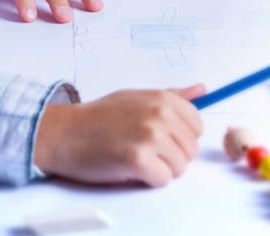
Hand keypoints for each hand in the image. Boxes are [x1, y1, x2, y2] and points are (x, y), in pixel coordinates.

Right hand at [34, 84, 204, 186]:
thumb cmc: (101, 116)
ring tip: (137, 158)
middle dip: (171, 155)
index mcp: (162, 99)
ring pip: (179, 167)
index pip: (197, 125)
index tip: (163, 137)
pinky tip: (131, 168)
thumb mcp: (137, 97)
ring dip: (161, 169)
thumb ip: (172, 95)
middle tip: (145, 149)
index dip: (180, 136)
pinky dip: (149, 180)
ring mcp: (150, 137)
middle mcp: (160, 115)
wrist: (67, 132)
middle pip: (190, 149)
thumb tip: (202, 89)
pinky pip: (163, 180)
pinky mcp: (138, 161)